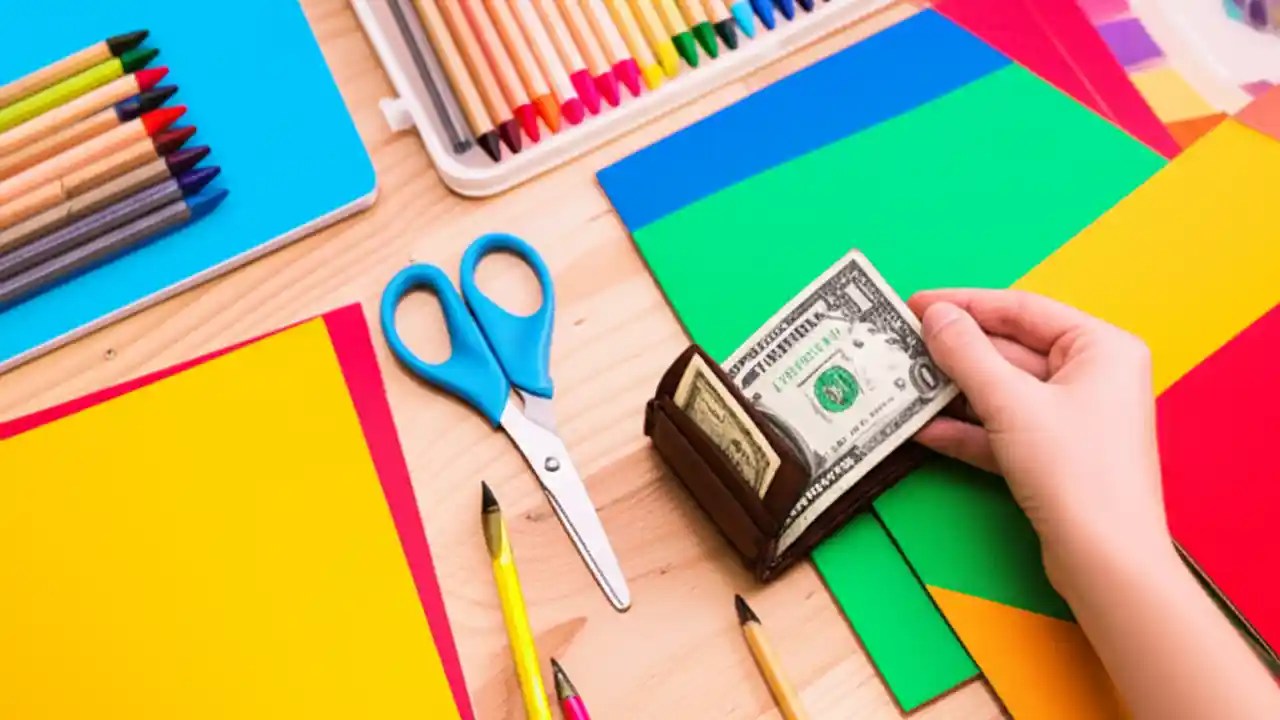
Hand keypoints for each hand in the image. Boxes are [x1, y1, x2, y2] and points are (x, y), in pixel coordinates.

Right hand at [909, 289, 1169, 593]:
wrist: (1105, 562)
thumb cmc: (1076, 472)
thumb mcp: (1012, 404)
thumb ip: (968, 354)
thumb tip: (937, 316)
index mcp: (1101, 348)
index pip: (1022, 310)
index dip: (965, 304)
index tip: (916, 304)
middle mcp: (1093, 376)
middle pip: (1009, 350)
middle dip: (953, 353)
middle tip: (899, 346)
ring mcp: (1073, 419)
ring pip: (1001, 392)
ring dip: (952, 392)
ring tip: (901, 383)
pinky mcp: (1053, 456)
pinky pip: (1003, 429)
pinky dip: (966, 429)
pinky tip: (922, 428)